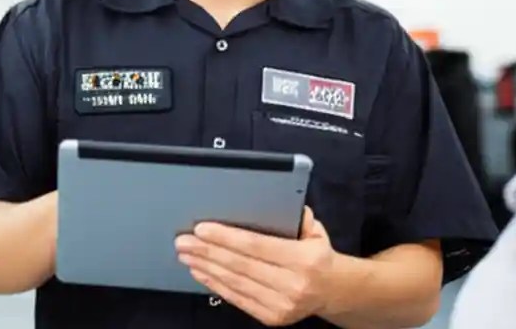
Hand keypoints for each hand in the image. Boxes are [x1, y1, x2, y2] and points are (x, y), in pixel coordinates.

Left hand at [175, 207, 336, 326]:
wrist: (332, 290)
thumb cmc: (316, 254)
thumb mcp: (315, 231)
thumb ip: (297, 215)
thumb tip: (278, 199)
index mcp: (304, 259)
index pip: (256, 245)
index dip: (225, 237)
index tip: (201, 228)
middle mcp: (293, 285)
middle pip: (240, 265)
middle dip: (207, 251)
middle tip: (183, 240)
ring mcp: (282, 305)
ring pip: (235, 283)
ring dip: (206, 267)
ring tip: (186, 254)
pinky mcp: (272, 317)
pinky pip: (237, 298)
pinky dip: (215, 284)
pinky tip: (200, 272)